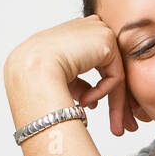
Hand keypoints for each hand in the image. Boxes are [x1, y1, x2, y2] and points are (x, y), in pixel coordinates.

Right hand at [6, 15, 152, 136]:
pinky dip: (104, 92)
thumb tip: (91, 100)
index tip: (109, 115)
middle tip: (124, 127)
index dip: (102, 89)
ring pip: (116, 73)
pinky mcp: (107, 41)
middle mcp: (90, 27)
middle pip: (112, 67)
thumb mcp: (62, 79)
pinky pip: (115, 75)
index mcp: (77, 32)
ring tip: (116, 128)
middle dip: (118, 101)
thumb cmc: (36, 74)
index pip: (98, 61)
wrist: (31, 70)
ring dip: (116, 104)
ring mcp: (100, 31)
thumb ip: (79, 85)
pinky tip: (86, 101)